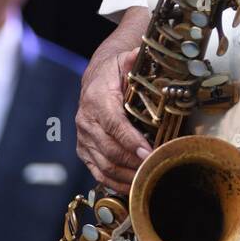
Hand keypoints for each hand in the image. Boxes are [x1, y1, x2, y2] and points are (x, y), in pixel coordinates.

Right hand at [75, 42, 151, 194]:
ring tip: (147, 180)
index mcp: (97, 100)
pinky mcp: (84, 150)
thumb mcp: (123, 62)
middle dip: (134, 162)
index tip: (149, 152)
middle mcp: (86, 121)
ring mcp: (83, 138)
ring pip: (104, 164)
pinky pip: (98, 171)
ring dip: (127, 175)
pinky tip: (132, 186)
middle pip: (110, 149)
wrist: (94, 80)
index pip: (114, 124)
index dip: (131, 141)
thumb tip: (138, 54)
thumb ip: (132, 60)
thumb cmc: (112, 74)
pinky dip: (115, 182)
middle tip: (156, 168)